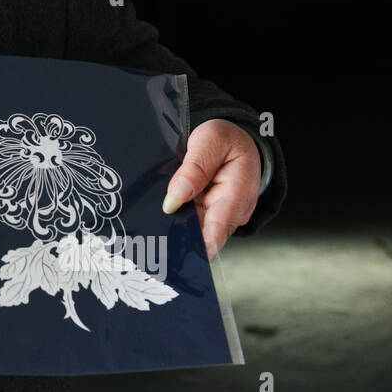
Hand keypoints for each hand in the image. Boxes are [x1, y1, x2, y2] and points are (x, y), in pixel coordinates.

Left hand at [161, 119, 259, 259]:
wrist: (235, 137)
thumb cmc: (228, 139)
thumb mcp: (211, 142)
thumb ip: (195, 169)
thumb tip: (176, 197)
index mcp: (238, 193)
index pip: (219, 228)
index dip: (199, 245)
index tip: (180, 254)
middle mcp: (230, 210)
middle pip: (204, 235)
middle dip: (182, 242)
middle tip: (157, 245)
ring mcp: (218, 213)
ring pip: (194, 231)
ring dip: (176, 234)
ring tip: (154, 236)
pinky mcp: (207, 212)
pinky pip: (190, 222)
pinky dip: (176, 222)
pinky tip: (159, 224)